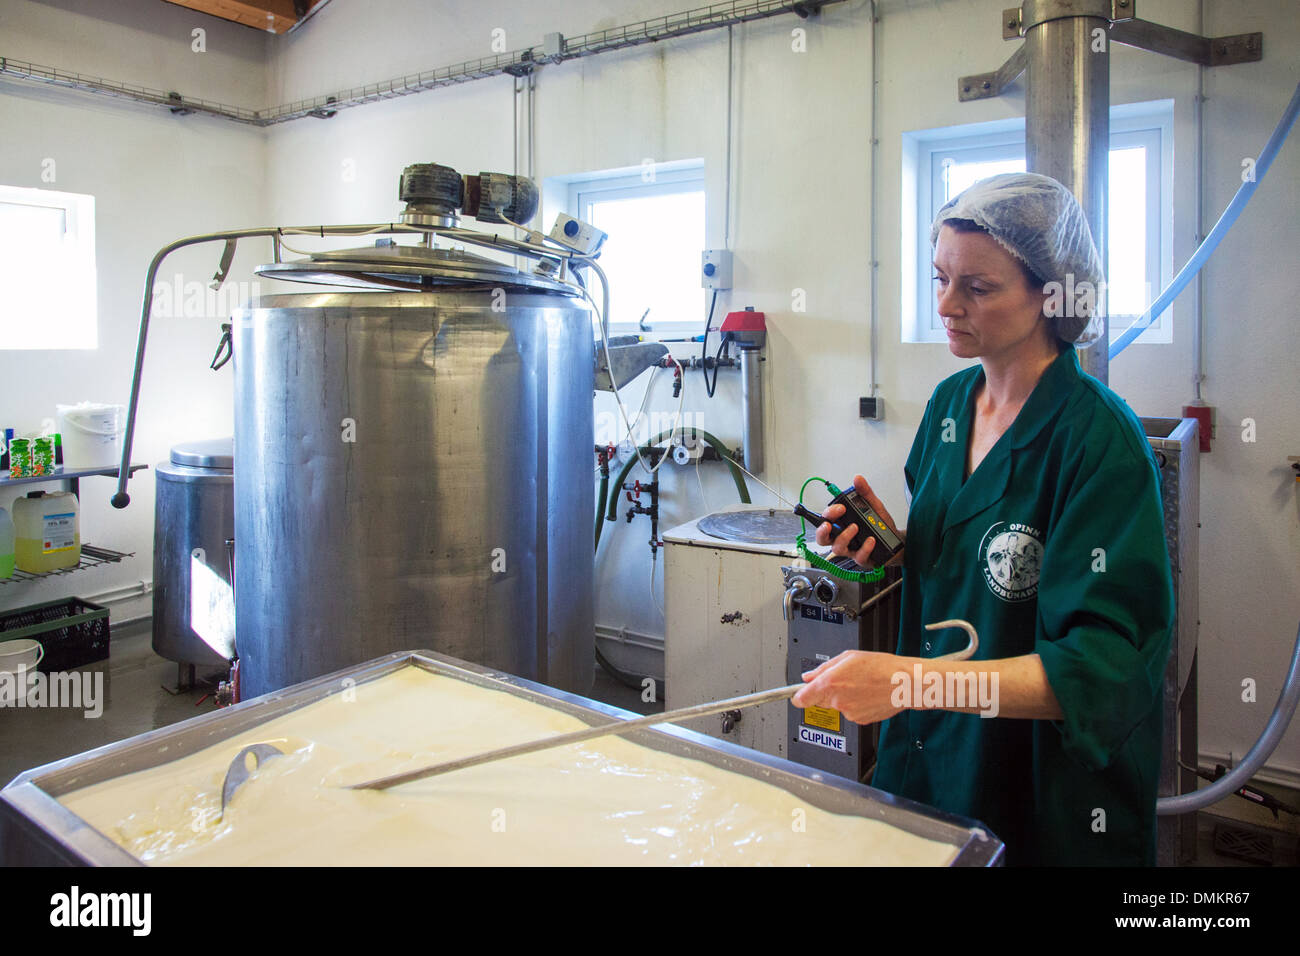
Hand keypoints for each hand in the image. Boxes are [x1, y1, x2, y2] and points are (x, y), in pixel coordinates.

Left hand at [790, 650, 908, 724]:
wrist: (904, 684)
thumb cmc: (882, 667)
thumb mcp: (848, 657)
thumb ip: (823, 668)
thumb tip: (809, 676)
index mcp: (830, 683)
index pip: (801, 698)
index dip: (798, 696)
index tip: (796, 695)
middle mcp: (837, 701)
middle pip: (818, 701)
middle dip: (825, 692)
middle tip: (841, 681)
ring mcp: (849, 713)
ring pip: (836, 706)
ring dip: (842, 698)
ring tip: (860, 685)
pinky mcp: (860, 720)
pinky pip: (850, 712)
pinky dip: (855, 705)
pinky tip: (866, 694)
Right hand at [813, 474, 903, 567]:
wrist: (898, 542)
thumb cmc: (882, 526)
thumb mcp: (874, 506)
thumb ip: (865, 493)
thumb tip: (858, 479)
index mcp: (842, 524)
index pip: (826, 520)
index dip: (828, 514)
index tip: (840, 508)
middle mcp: (843, 538)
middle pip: (822, 539)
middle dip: (822, 532)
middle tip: (829, 525)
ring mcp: (852, 550)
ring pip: (837, 549)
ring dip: (844, 537)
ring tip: (856, 527)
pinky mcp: (862, 559)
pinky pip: (858, 556)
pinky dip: (864, 548)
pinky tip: (871, 540)